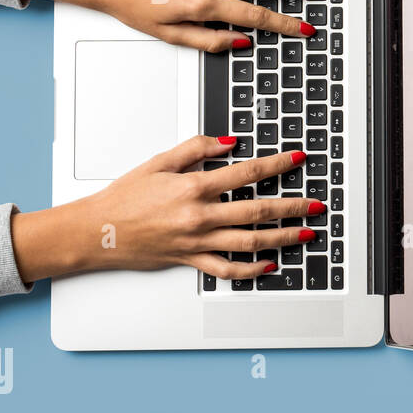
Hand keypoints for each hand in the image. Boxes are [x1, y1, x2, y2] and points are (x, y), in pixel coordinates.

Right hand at [11, 136, 322, 282]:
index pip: (246, 173)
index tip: (297, 159)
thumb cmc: (123, 197)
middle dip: (292, 206)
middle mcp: (199, 216)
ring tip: (306, 233)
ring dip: (282, 238)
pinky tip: (269, 265)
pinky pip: (226, 269)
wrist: (95, 231)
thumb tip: (229, 142)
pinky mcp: (190, 260)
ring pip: (249, 242)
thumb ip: (196, 149)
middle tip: (316, 203)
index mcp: (193, 187)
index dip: (276, 164)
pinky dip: (250, 270)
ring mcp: (196, 241)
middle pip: (257, 210)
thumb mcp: (159, 162)